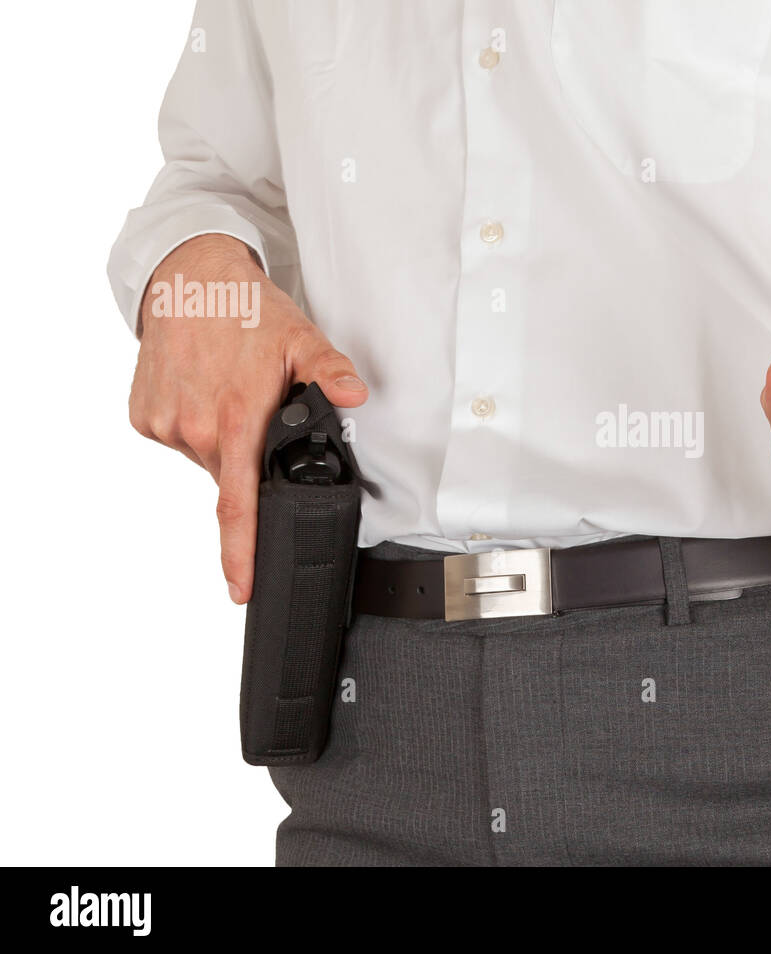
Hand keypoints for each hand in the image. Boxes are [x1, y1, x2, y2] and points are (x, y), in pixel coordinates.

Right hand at [128, 234, 367, 602]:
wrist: (187, 278)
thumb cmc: (247, 311)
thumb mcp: (301, 339)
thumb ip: (330, 374)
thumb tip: (356, 394)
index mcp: (235, 420)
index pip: (237, 505)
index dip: (240, 551)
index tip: (241, 587)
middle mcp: (194, 429)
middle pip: (230, 477)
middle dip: (251, 460)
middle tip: (260, 413)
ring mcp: (165, 425)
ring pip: (206, 458)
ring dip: (223, 440)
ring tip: (231, 390)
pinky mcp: (144, 417)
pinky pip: (181, 439)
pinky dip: (197, 425)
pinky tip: (205, 390)